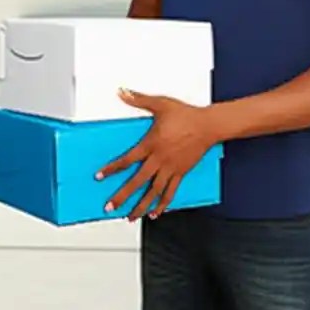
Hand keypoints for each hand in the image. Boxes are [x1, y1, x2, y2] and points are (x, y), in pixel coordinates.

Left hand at [96, 87, 219, 221]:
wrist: (208, 125)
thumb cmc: (186, 115)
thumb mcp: (160, 104)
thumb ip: (138, 99)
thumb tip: (122, 92)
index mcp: (151, 144)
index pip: (127, 160)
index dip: (112, 169)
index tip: (100, 176)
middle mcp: (159, 159)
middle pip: (137, 182)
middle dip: (122, 196)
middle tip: (110, 206)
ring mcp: (171, 169)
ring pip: (153, 192)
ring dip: (141, 205)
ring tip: (131, 216)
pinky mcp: (180, 173)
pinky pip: (170, 192)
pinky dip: (162, 204)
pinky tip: (156, 213)